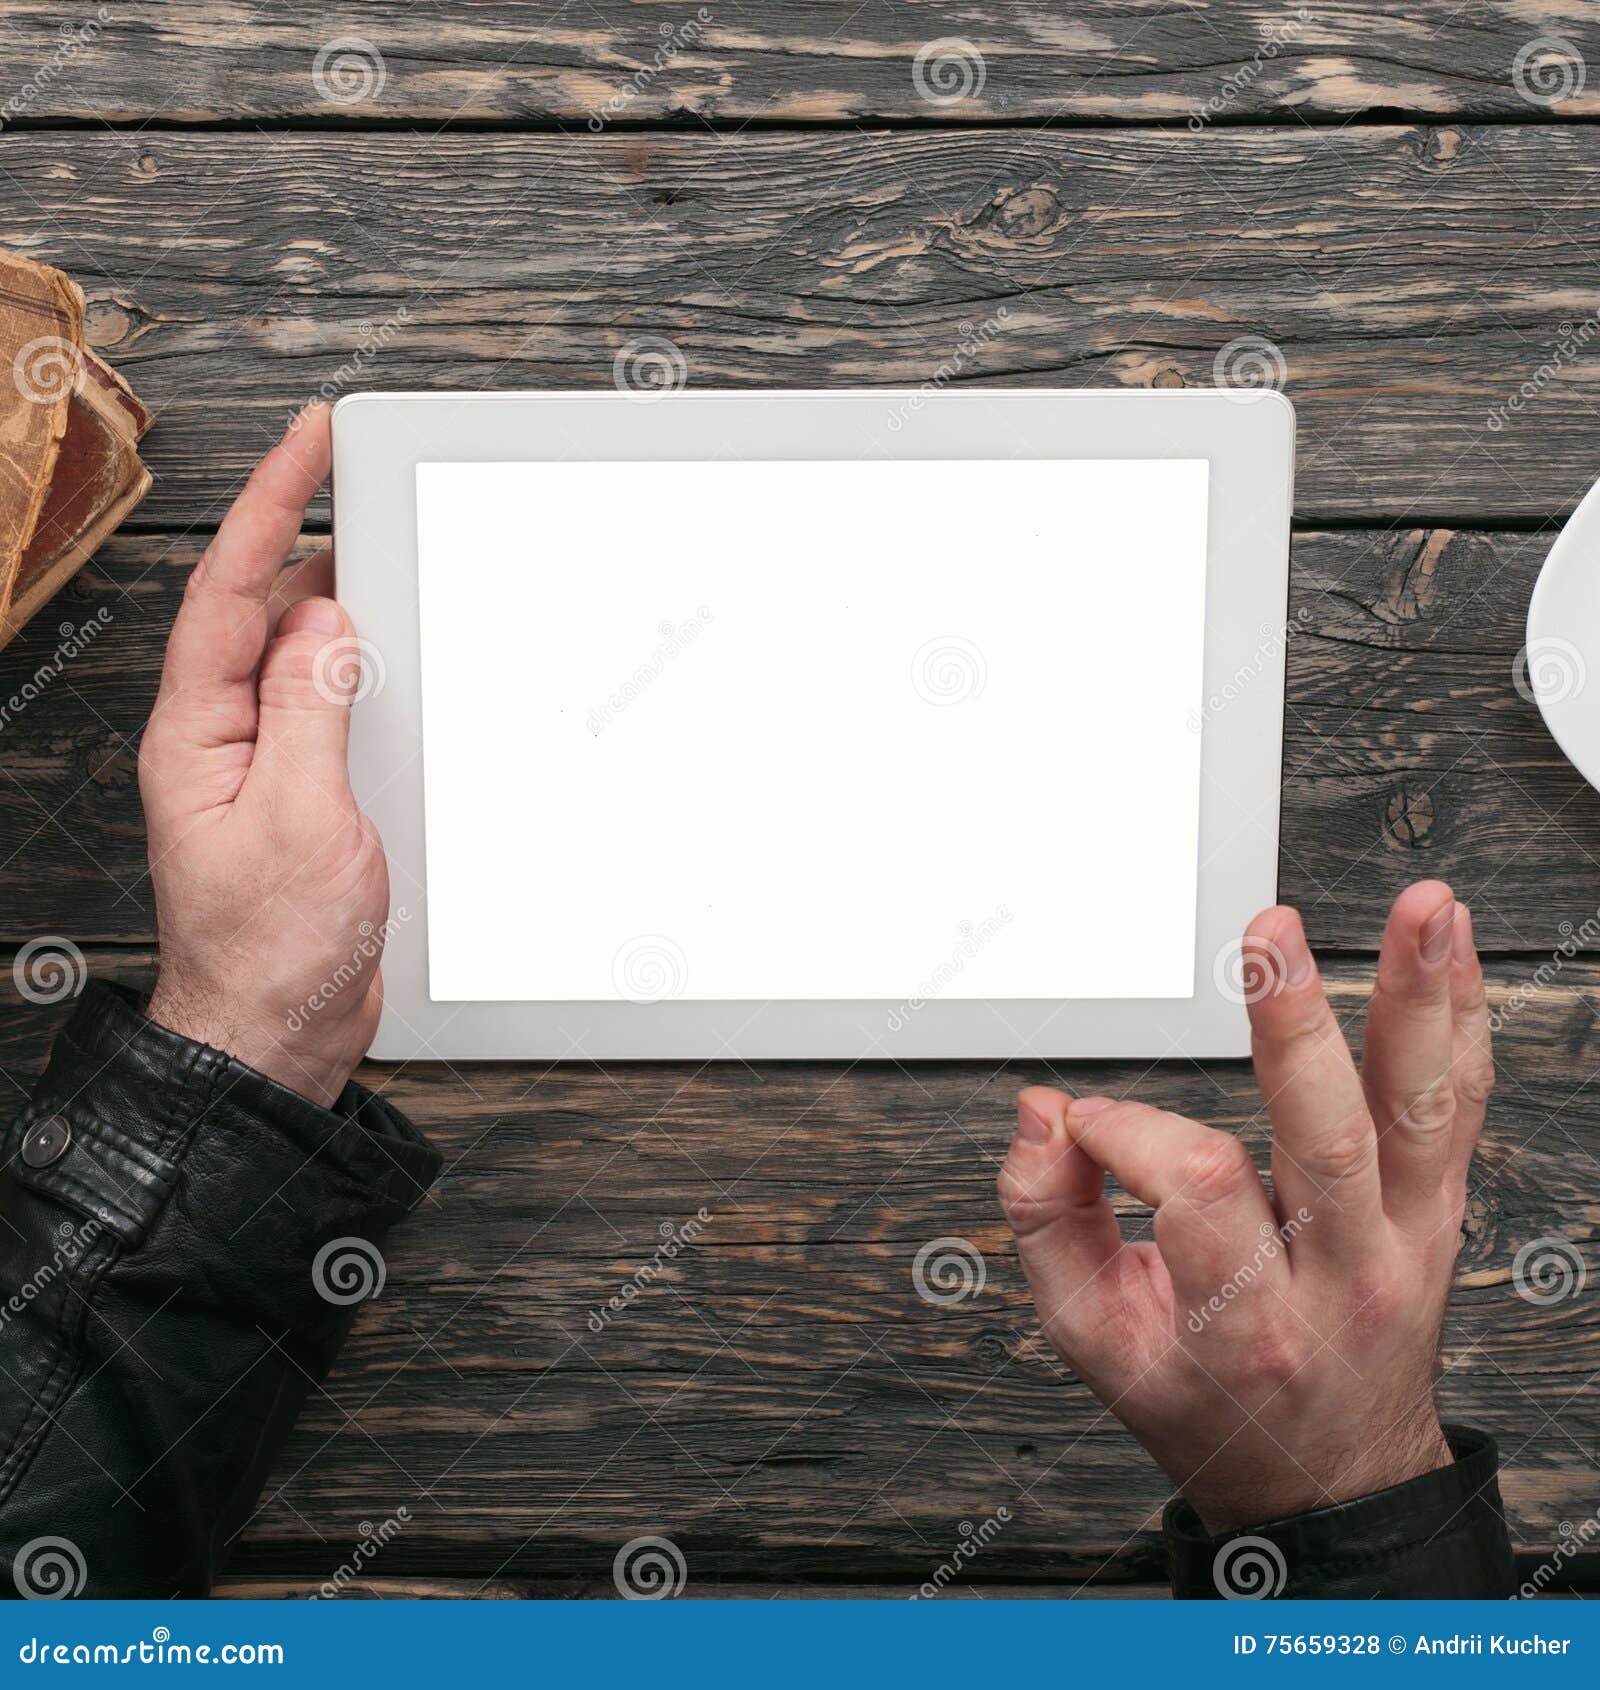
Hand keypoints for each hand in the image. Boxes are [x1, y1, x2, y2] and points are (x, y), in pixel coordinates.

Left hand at [138, 405, 387, 1106]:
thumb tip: (322, 619)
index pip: (224, 593)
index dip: (270, 508)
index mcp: (196, 736)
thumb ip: (309, 709)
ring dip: (343, 615)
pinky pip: (331, 715)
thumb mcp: (300, 817)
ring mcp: (264, 769)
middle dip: (309, 545)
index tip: (311, 443)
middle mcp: (221, 742)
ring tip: (391, 567)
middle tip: (365, 488)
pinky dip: (365, 682)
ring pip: (300, 662)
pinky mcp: (306, 799)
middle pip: (260, 614)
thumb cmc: (270, 952)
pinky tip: (397, 672)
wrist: (278, 1040)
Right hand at [997, 881, 1492, 1530]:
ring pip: (1424, 1109)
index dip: (1125, 1132)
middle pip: (1329, 1137)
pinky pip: (1461, 1104)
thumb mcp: (1099, 1344)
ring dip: (1422, 998)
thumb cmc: (1213, 1408)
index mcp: (1248, 1324)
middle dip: (1295, 1022)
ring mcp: (1408, 1239)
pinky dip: (1463, 1016)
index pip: (1194, 1187)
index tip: (1083, 1125)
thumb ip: (1046, 1223)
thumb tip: (1041, 1115)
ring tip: (1424, 909)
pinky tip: (1454, 945)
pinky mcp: (1440, 1208)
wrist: (1332, 1477)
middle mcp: (1343, 1277)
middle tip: (1271, 930)